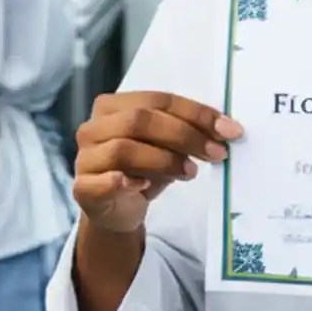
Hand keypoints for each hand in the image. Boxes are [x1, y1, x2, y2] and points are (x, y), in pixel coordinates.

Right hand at [73, 91, 243, 233]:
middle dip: (185, 135)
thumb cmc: (143, 169)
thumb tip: (226, 130)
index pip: (158, 100)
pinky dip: (125, 181)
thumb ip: (187, 132)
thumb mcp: (167, 146)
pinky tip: (145, 185)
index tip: (228, 130)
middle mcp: (94, 127)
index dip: (196, 113)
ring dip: (164, 159)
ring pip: (124, 148)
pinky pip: (103, 181)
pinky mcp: (83, 188)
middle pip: (141, 120)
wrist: (116, 211)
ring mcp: (85, 157)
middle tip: (217, 152)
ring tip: (192, 172)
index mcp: (113, 106)